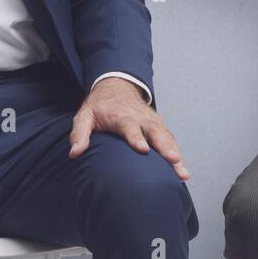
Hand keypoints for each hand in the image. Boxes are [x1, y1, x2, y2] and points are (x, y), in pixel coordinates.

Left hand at [69, 79, 189, 180]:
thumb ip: (79, 133)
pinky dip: (177, 153)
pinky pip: (170, 139)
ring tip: (183, 173)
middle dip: (166, 147)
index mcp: (121, 116)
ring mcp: (152, 121)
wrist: (117, 85)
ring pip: (166, 137)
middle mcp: (141, 118)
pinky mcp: (158, 126)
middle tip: (174, 160)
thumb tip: (75, 153)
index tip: (143, 149)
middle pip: (156, 132)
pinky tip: (182, 170)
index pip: (130, 127)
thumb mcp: (84, 115)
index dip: (136, 137)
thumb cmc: (99, 106)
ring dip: (176, 154)